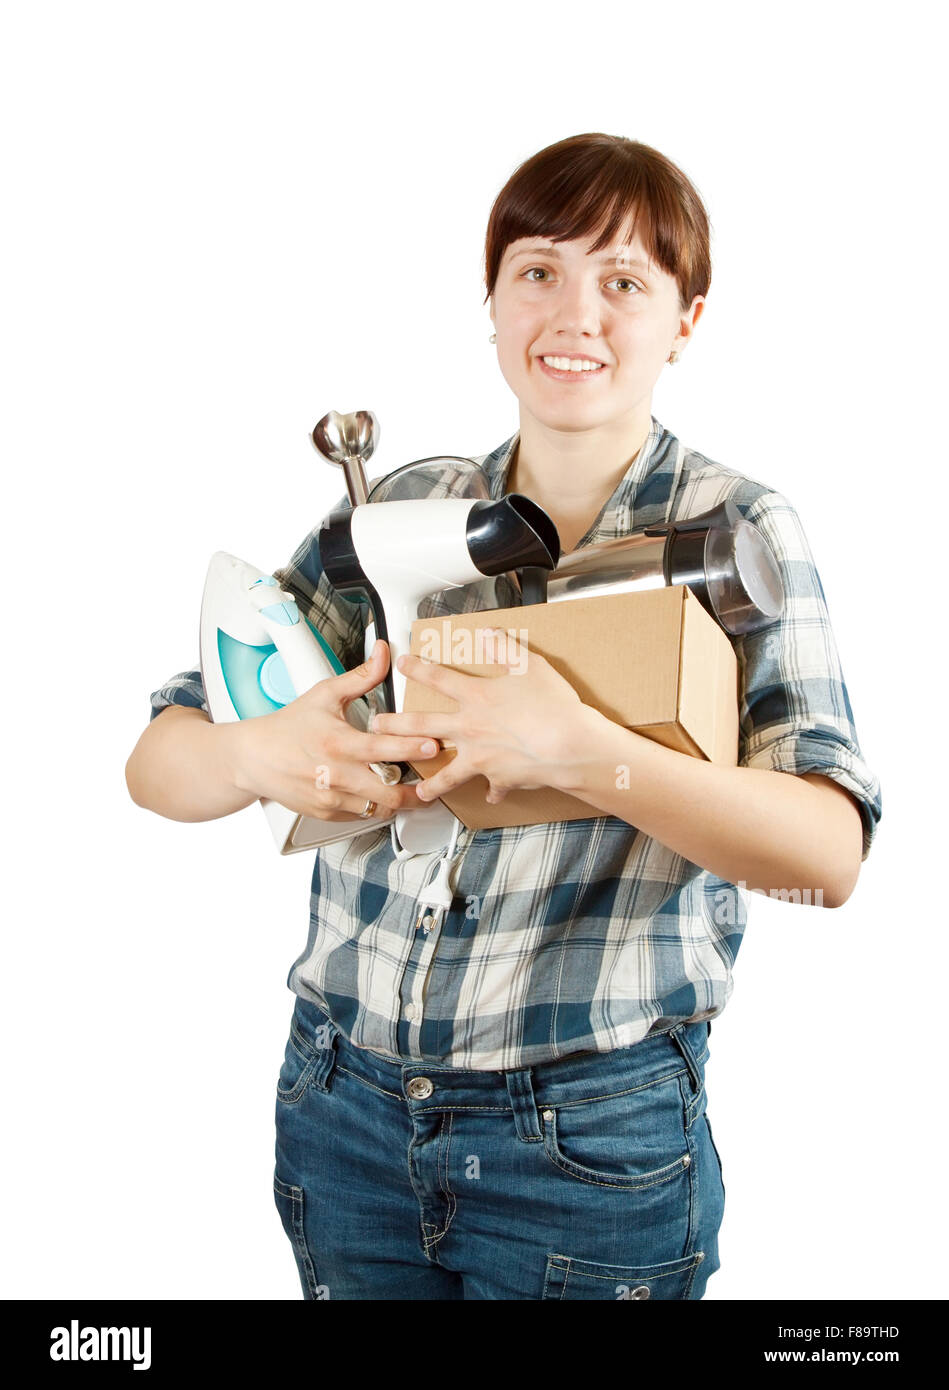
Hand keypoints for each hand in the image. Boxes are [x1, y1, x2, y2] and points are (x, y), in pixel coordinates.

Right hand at [225, 640, 437, 820]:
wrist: (255, 758)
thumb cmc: (289, 727)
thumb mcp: (324, 695)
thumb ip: (361, 677)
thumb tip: (384, 654)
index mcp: (338, 743)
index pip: (384, 748)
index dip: (412, 748)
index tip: (433, 745)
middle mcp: (337, 774)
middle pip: (389, 792)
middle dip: (418, 791)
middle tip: (436, 782)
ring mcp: (332, 797)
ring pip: (379, 809)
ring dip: (400, 801)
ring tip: (417, 792)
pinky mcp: (328, 812)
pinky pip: (362, 815)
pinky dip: (376, 806)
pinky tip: (383, 795)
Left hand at [371, 627, 585, 805]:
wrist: (568, 745)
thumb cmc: (553, 705)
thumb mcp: (530, 664)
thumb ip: (505, 647)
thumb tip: (488, 634)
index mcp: (476, 697)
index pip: (438, 678)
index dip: (418, 668)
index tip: (403, 663)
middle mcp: (470, 728)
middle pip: (422, 726)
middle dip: (395, 725)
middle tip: (377, 725)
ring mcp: (481, 757)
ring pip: (446, 771)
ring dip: (429, 781)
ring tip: (417, 788)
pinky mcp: (499, 778)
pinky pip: (492, 788)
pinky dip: (492, 792)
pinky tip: (490, 797)